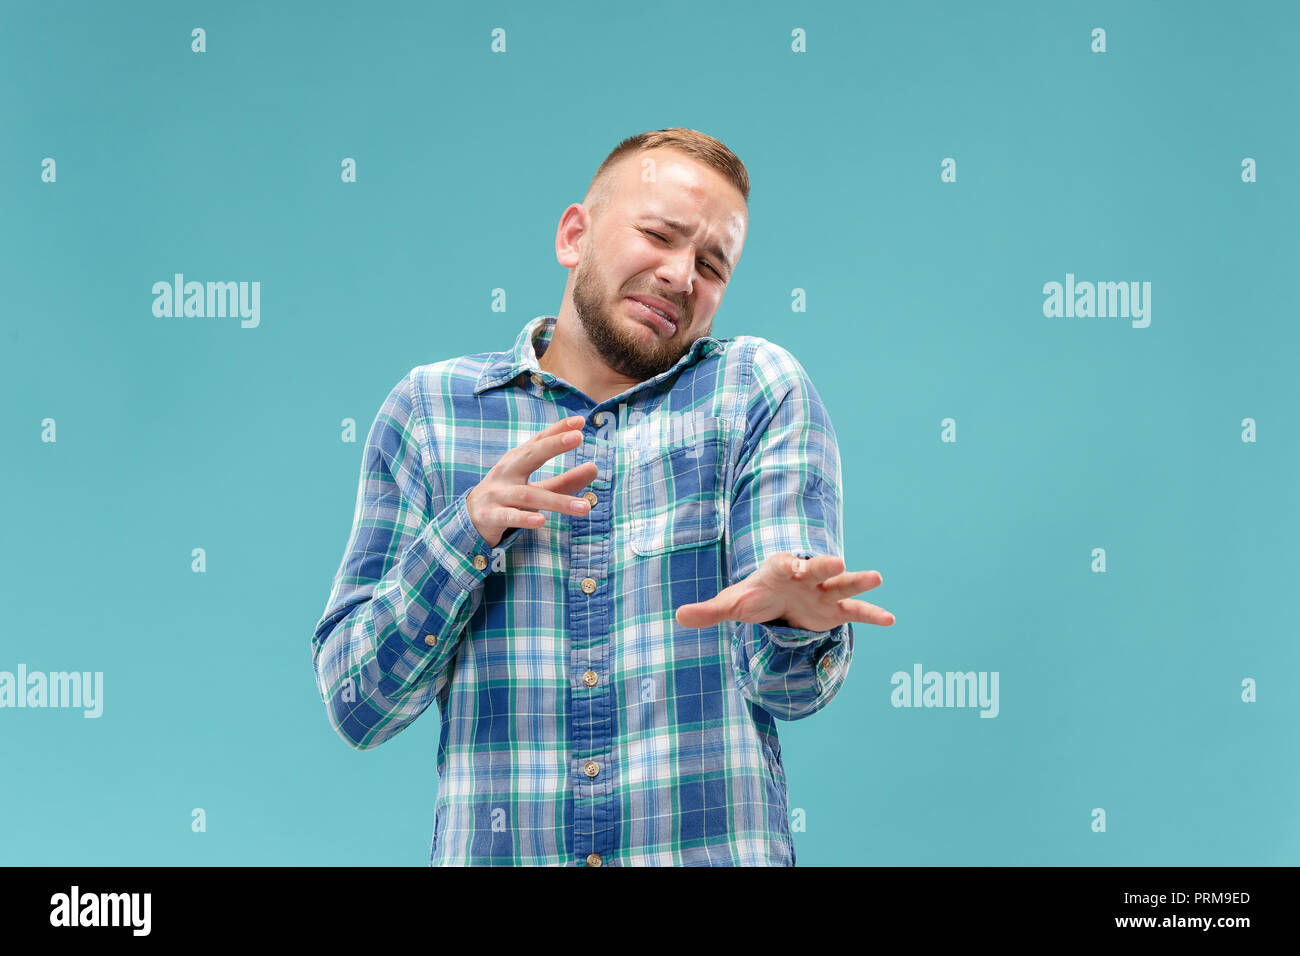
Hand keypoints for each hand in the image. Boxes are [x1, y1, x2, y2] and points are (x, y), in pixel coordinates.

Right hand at [466, 415, 599, 547]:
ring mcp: (497, 494)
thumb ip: (564, 481)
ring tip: (584, 506)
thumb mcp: (535, 488)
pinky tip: (541, 521)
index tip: (580, 420)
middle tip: (578, 437)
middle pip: (530, 456)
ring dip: (558, 502)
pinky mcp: (491, 516)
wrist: (470, 518)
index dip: (558, 430)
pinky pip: (508, 517)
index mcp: (517, 461)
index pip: (539, 441)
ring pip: (528, 496)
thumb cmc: (508, 497)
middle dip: (553, 445)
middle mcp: (507, 473)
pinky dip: (524, 519)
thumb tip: (594, 468)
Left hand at [674, 553, 894, 631]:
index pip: (785, 566)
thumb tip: (678, 617)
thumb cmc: (754, 597)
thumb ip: (709, 610)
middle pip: (816, 569)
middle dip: (824, 565)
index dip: (789, 566)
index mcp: (779, 570)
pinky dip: (872, 614)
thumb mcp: (731, 604)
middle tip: (838, 561)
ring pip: (842, 585)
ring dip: (857, 582)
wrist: (776, 601)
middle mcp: (805, 577)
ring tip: (877, 578)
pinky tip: (891, 619)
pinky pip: (855, 611)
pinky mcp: (835, 610)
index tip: (794, 567)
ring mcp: (823, 592)